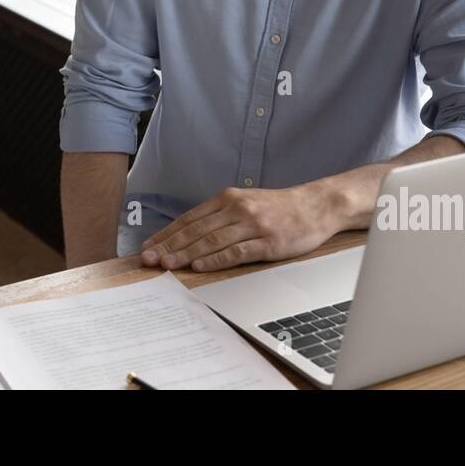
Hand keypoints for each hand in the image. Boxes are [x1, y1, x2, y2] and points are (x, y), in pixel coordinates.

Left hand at [138, 181, 345, 272]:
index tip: (149, 246)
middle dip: (169, 245)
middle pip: (196, 230)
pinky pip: (236, 252)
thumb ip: (220, 216)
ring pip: (211, 240)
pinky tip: (200, 266)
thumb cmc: (279, 208)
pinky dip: (215, 260)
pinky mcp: (268, 242)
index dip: (167, 233)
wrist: (316, 206)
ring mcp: (253, 225)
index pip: (190, 218)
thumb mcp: (246, 203)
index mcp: (228, 199)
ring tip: (167, 265)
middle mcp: (237, 209)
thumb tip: (189, 234)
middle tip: (149, 259)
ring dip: (186, 253)